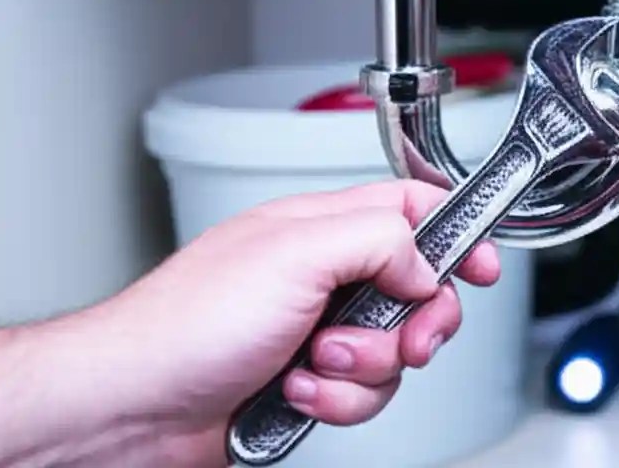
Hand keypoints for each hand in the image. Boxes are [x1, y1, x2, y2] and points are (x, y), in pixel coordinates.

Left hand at [0, 180, 498, 466]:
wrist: (135, 408)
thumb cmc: (186, 324)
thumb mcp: (295, 254)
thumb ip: (378, 241)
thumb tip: (426, 266)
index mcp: (321, 228)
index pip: (411, 210)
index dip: (456, 234)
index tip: (483, 265)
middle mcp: (324, 278)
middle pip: (419, 290)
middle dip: (419, 321)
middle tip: (406, 335)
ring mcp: (318, 333)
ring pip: (395, 351)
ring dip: (364, 367)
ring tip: (313, 363)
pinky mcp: (309, 384)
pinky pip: (364, 394)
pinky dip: (337, 400)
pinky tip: (295, 392)